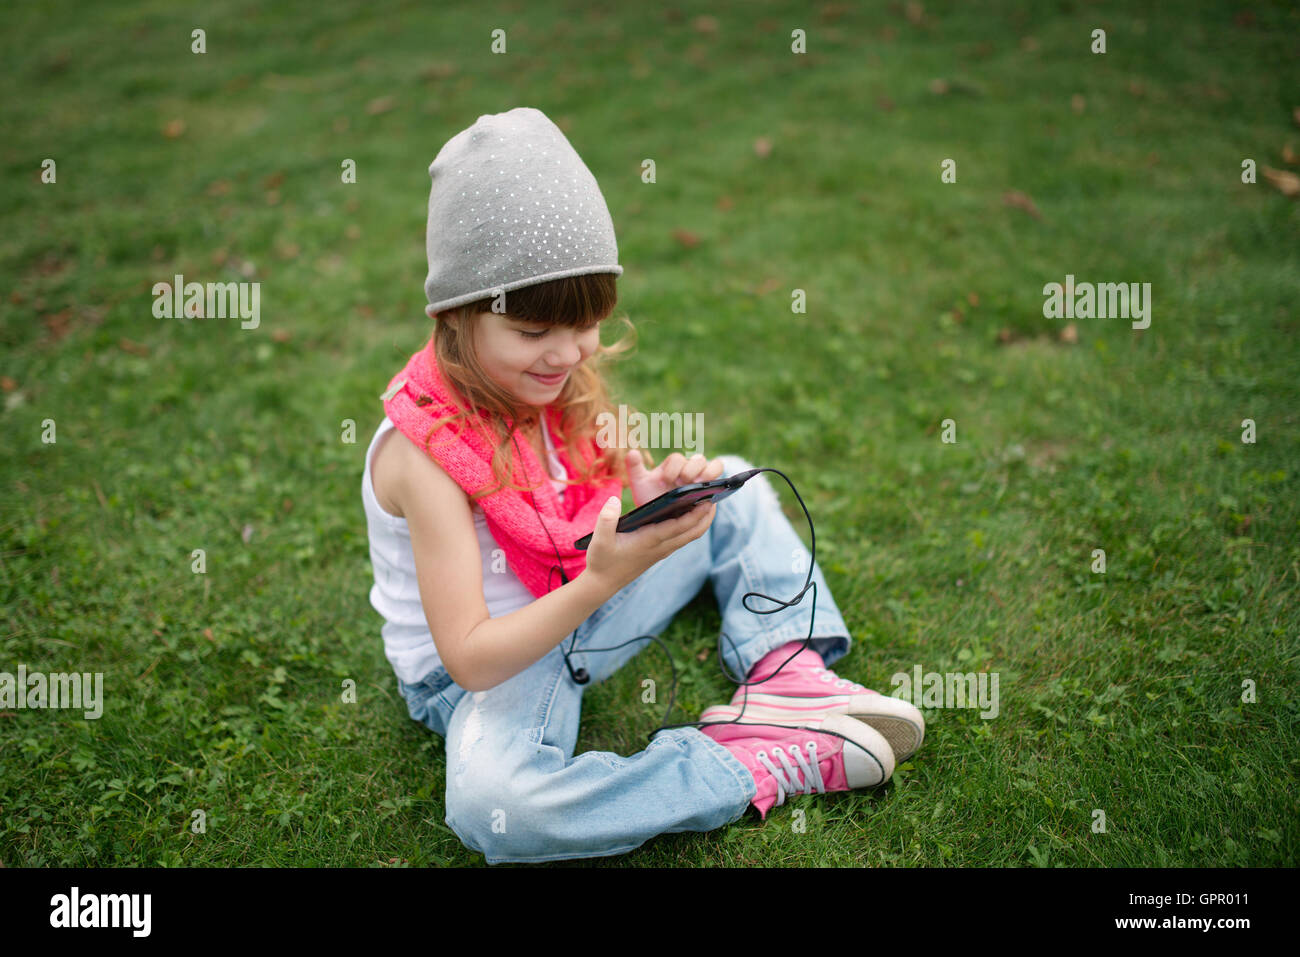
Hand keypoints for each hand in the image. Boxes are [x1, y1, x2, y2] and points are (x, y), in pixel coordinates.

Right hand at [582, 494, 715, 594]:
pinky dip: (690, 526)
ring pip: (689, 536)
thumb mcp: (599, 539)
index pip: (679, 527)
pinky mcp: (658, 552)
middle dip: (706, 516)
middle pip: (692, 532)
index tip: (707, 500)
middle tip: (715, 497)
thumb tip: (613, 500)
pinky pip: (681, 538)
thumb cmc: (602, 561)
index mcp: (649, 541)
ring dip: (700, 521)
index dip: (695, 514)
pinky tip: (689, 514)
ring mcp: (661, 551)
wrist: (602, 584)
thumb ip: (606, 519)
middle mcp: (660, 547)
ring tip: (707, 503)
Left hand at [626, 449, 725, 509]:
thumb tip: (632, 452)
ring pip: (716, 465)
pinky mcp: (713, 491)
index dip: (672, 468)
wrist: (660, 518)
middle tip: (683, 482)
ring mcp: (704, 478)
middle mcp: (690, 468)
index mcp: (674, 464)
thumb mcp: (640, 484)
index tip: (665, 481)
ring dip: (709, 473)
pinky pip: (722, 483)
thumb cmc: (651, 498)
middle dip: (691, 469)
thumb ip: (635, 468)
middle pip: (699, 459)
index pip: (676, 459)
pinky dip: (720, 486)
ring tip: (700, 485)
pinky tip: (710, 497)